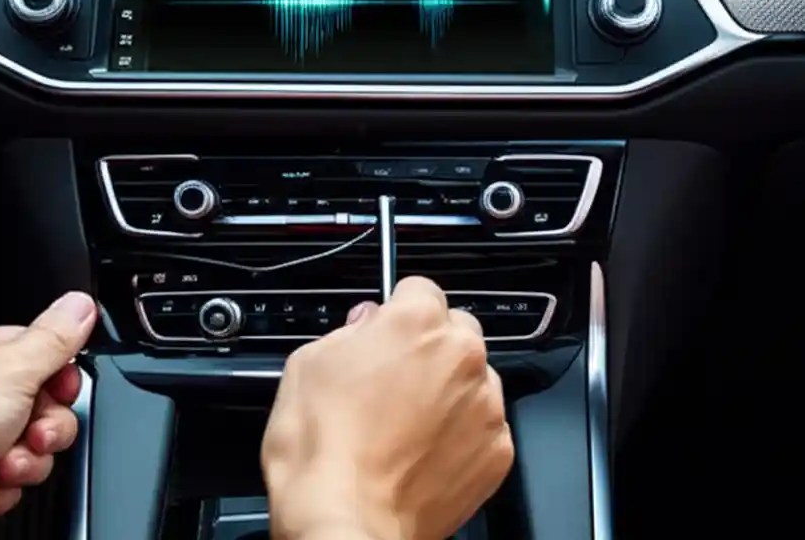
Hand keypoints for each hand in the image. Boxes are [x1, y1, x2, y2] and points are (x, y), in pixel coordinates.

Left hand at [0, 292, 97, 537]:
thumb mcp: (9, 372)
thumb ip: (53, 340)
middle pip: (36, 404)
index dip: (56, 374)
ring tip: (2, 467)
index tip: (62, 389)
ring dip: (24, 462)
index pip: (30, 350)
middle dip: (42, 428)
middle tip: (34, 434)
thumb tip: (79, 305)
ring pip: (26, 447)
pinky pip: (7, 481)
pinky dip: (0, 489)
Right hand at [262, 277, 513, 539]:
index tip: (385, 331)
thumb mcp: (307, 363)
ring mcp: (485, 406)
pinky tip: (421, 454)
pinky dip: (461, 436)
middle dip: (429, 349)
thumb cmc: (322, 448)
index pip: (420, 289)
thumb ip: (347, 331)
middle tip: (391, 383)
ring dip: (448, 393)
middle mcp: (462, 357)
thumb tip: (365, 325)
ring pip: (474, 380)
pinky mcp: (497, 451)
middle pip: (456, 332)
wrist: (346, 521)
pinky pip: (484, 428)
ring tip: (404, 428)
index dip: (397, 311)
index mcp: (416, 323)